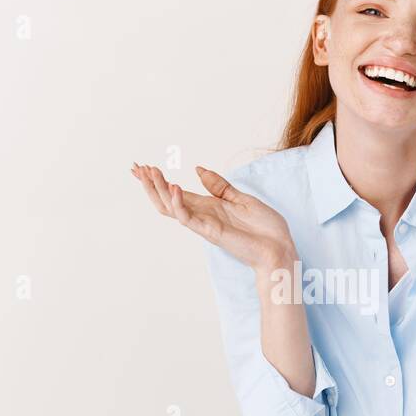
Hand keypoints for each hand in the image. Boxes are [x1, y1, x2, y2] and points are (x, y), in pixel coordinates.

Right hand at [131, 162, 296, 273]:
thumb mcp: (241, 198)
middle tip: (136, 168)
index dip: (159, 180)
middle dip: (150, 184)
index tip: (143, 167)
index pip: (176, 192)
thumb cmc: (265, 228)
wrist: (280, 248)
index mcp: (208, 207)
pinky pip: (189, 218)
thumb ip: (219, 185)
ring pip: (172, 208)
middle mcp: (202, 216)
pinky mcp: (211, 232)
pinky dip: (179, 203)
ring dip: (158, 190)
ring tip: (150, 172)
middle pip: (167, 200)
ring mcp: (205, 224)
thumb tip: (197, 169)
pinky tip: (174, 187)